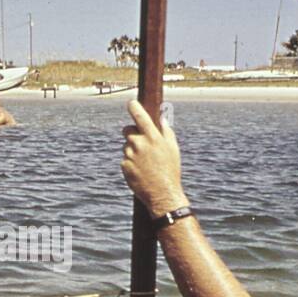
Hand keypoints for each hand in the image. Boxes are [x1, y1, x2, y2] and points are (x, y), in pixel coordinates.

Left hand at [121, 100, 187, 215]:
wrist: (162, 193)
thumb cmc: (170, 170)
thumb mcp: (173, 149)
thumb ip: (166, 132)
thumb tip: (161, 119)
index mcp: (153, 137)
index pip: (140, 116)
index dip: (134, 107)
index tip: (131, 103)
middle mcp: (139, 144)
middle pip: (127, 130)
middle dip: (131, 132)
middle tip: (141, 142)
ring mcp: (130, 155)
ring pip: (126, 146)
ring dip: (133, 150)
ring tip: (146, 163)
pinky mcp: (124, 165)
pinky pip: (125, 159)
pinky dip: (130, 163)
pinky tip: (141, 170)